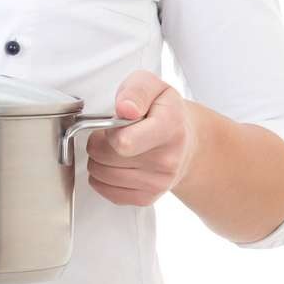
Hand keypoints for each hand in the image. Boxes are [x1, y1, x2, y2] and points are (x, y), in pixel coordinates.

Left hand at [85, 70, 196, 207]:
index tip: (114, 121)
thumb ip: (136, 91)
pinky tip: (114, 164)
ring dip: (98, 160)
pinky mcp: (148, 197)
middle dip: (98, 142)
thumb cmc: (163, 110)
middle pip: (106, 157)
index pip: (125, 142)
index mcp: (169, 126)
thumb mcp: (153, 85)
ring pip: (101, 175)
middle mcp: (167, 159)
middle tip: (110, 132)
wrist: (186, 141)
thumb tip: (124, 108)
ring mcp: (159, 182)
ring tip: (112, 147)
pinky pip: (107, 192)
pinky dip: (102, 178)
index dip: (108, 130)